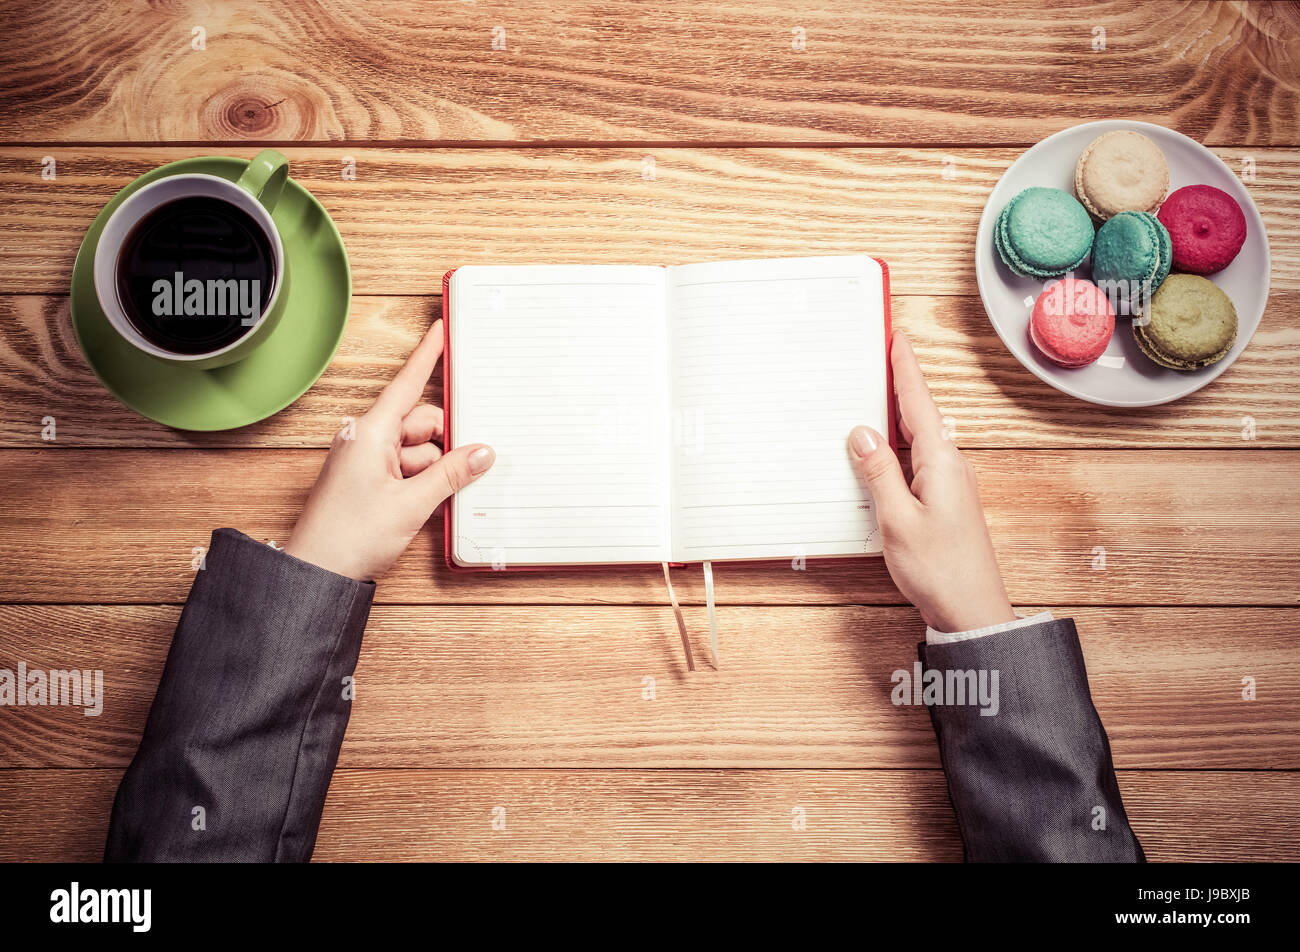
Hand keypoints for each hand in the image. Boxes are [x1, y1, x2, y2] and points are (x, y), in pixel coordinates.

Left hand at [284, 319, 493, 580]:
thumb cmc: (348, 536)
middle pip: (421, 422)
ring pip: (418, 450)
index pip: (408, 383)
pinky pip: (407, 469)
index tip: (440, 331)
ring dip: (434, 469)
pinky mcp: (368, 482)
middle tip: (467, 465)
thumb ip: (451, 475)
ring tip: (433, 500)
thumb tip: (481, 453)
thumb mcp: (411, 504)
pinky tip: (429, 502)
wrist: (317, 573)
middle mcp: (367, 440)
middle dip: (445, 442)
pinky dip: (423, 482)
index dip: (428, 356)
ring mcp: (367, 462)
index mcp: (371, 432)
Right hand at [847, 333, 1015, 632]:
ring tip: (875, 398)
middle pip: (920, 416)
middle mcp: (950, 467)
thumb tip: (862, 433)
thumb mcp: (898, 519)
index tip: (898, 338)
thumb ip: (878, 473)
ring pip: (918, 440)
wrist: (972, 612)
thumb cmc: (939, 570)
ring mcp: (950, 485)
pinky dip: (897, 449)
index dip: (906, 370)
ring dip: (896, 418)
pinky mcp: (944, 503)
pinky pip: (917, 463)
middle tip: (881, 358)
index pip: (919, 403)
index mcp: (941, 463)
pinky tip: (883, 453)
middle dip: (900, 386)